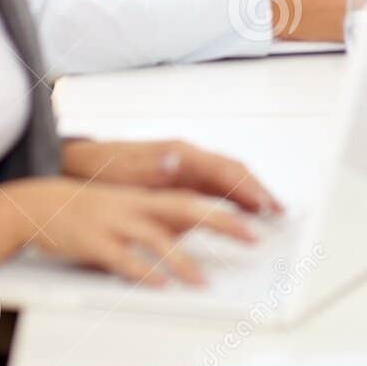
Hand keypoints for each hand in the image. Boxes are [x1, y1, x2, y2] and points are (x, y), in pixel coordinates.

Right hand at [0, 178, 256, 285]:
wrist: (38, 204)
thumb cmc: (88, 210)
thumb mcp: (130, 207)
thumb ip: (161, 217)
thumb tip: (197, 227)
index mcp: (148, 196)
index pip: (197, 195)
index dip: (228, 201)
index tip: (260, 212)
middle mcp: (136, 204)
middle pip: (187, 207)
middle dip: (223, 222)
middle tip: (253, 237)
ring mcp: (115, 221)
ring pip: (155, 237)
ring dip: (182, 260)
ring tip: (202, 282)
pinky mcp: (93, 241)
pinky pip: (121, 259)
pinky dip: (141, 272)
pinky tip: (157, 286)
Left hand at [62, 139, 281, 214]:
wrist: (88, 164)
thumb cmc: (108, 169)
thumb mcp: (130, 171)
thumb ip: (156, 168)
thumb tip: (176, 159)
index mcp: (182, 153)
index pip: (226, 170)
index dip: (248, 188)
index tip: (265, 204)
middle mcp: (190, 156)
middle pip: (234, 171)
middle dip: (258, 190)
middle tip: (278, 210)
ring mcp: (188, 165)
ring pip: (229, 178)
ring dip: (250, 193)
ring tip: (269, 212)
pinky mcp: (184, 176)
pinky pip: (216, 185)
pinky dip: (235, 196)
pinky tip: (243, 210)